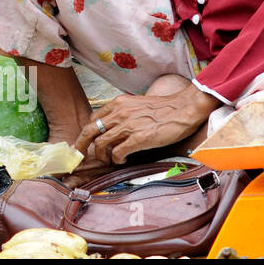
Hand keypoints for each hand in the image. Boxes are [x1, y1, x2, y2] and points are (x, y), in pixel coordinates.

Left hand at [74, 85, 220, 164]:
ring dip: (102, 156)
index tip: (86, 142)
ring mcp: (128, 126)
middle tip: (80, 155)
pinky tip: (122, 161)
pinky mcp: (138, 138)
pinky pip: (118, 152)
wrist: (183, 109)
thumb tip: (113, 126)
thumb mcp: (136, 104)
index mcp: (118, 103)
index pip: (93, 119)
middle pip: (90, 131)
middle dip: (81, 145)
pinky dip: (116, 160)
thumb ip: (123, 112)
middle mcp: (119, 113)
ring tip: (109, 160)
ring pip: (101, 144)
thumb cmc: (164, 109)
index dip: (88, 133)